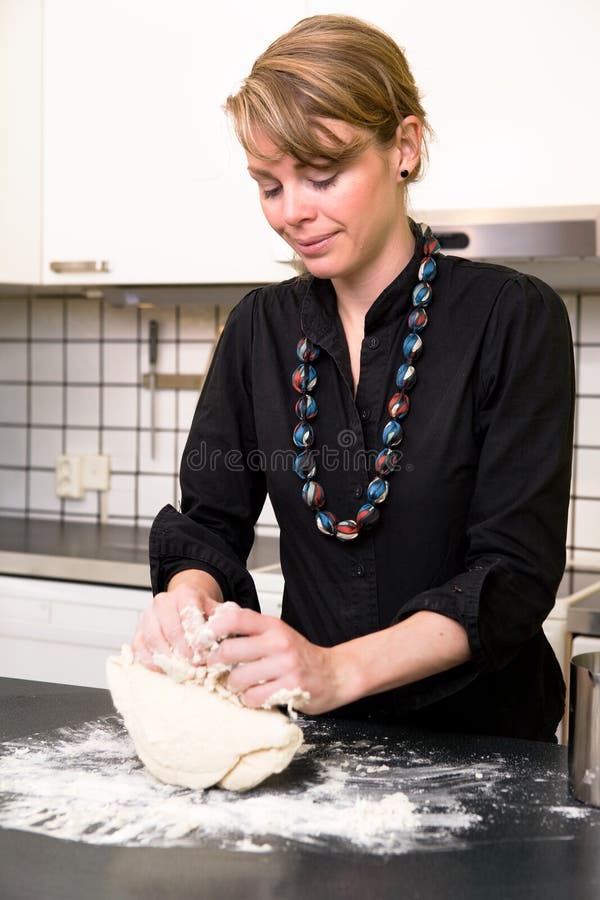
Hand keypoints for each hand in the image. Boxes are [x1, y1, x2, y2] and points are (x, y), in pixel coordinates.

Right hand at [131, 583, 221, 671]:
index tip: (204, 652)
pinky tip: (165, 668)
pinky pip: (139, 648)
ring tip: (182, 668)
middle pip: (171, 630)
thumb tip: (231, 630)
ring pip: (154, 639)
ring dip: (169, 658)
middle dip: (185, 651)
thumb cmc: (201, 611)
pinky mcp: (138, 631)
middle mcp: (163, 601)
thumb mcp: (217, 609)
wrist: (183, 605)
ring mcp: (148, 615)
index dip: (196, 637)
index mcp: (185, 593)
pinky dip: (151, 661)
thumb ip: (226, 618)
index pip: (189, 615)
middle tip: (195, 665)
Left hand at [206, 605, 344, 714]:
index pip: (235, 618)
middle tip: (215, 669)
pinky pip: (253, 697)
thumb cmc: (299, 655)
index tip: (201, 640)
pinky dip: (249, 699)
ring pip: (238, 679)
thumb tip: (213, 628)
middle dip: (215, 664)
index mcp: (272, 625)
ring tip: (241, 684)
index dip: (213, 628)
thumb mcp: (277, 633)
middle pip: (229, 651)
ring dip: (233, 686)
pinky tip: (256, 695)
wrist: (334, 674)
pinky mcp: (290, 688)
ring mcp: (286, 666)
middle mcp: (279, 642)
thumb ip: (251, 631)